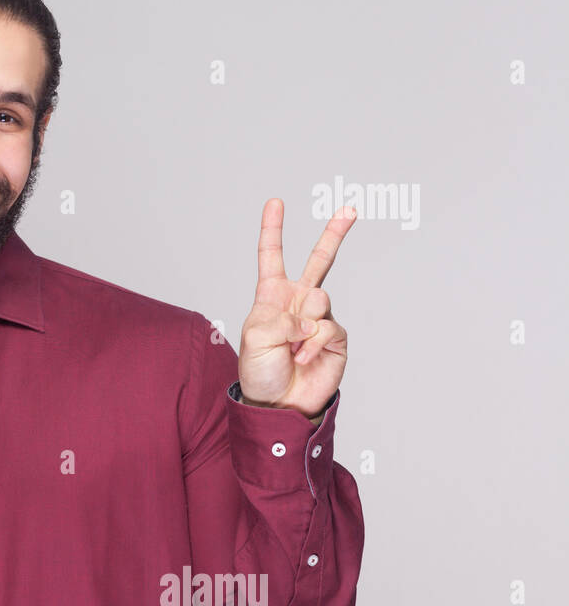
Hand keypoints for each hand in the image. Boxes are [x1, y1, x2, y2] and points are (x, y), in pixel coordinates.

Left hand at [238, 199, 354, 419]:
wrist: (279, 403)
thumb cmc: (260, 370)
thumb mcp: (255, 338)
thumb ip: (281, 318)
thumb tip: (311, 317)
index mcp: (272, 296)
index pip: (272, 257)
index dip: (273, 230)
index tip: (275, 202)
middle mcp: (297, 302)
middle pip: (320, 261)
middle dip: (334, 234)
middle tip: (349, 209)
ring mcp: (319, 318)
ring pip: (319, 297)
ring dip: (302, 325)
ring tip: (292, 347)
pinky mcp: (336, 337)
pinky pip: (327, 327)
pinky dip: (312, 343)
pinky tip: (304, 357)